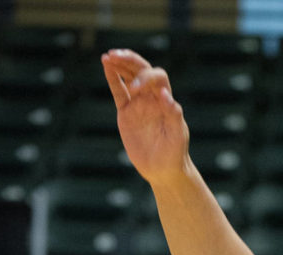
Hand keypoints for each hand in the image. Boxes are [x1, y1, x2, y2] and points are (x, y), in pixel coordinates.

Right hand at [101, 50, 189, 185]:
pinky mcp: (127, 112)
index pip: (157, 77)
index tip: (134, 90)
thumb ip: (173, 115)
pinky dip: (112, 78)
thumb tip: (165, 94)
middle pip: (141, 70)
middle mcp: (152, 98)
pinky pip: (118, 91)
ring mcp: (138, 104)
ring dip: (119, 65)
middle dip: (129, 61)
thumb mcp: (177, 137)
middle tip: (115, 55)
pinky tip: (106, 65)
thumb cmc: (174, 154)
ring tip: (107, 57)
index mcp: (166, 100)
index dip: (146, 78)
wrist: (163, 171)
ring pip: (128, 77)